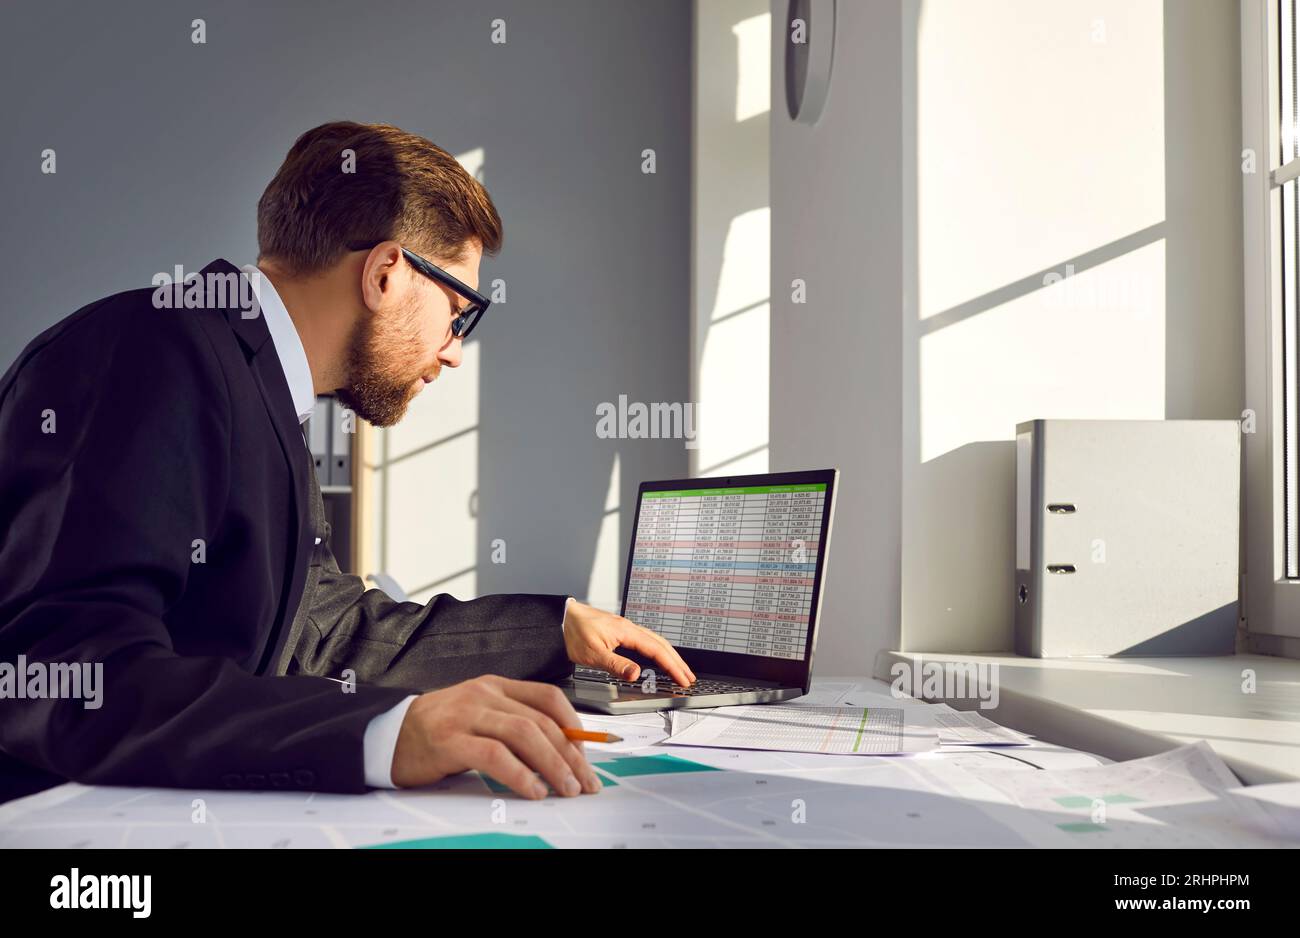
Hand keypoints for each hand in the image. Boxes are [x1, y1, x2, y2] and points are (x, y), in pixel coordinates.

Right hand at [390, 675, 602, 797]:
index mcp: (496, 686)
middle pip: (541, 721)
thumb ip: (514, 724)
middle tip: (585, 782)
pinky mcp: (449, 740)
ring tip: (566, 788)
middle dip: (571, 755)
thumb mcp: (480, 717)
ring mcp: (466, 714)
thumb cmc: (439, 730)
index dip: (575, 726)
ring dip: (553, 765)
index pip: (548, 698)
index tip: (589, 754)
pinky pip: (495, 755)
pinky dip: (520, 775)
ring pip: (524, 734)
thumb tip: (561, 750)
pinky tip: (532, 790)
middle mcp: (484, 694)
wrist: (388, 734)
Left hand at [562, 599, 696, 686]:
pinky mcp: (621, 631)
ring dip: (669, 656)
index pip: (657, 651)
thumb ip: (616, 665)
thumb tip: (636, 674)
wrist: (561, 618)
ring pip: (655, 641)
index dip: (672, 666)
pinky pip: (646, 640)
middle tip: (688, 677)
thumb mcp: (593, 654)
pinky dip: (658, 650)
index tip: (682, 679)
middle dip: (677, 662)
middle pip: (661, 645)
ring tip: (679, 669)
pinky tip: (658, 656)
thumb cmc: (573, 632)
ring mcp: (626, 628)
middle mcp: (629, 628)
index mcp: (626, 632)